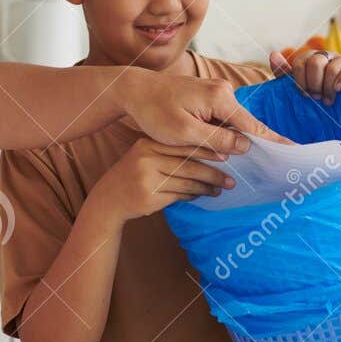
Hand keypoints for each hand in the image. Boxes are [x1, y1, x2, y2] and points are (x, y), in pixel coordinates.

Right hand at [88, 138, 236, 222]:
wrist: (109, 198)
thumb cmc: (134, 174)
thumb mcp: (146, 155)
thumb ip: (170, 151)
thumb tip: (209, 149)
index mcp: (148, 143)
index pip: (185, 144)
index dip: (208, 149)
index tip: (228, 155)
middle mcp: (147, 158)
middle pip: (189, 164)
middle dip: (213, 172)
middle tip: (231, 179)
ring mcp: (147, 178)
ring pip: (187, 182)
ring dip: (207, 187)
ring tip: (221, 189)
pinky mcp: (150, 196)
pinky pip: (180, 195)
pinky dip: (194, 195)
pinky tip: (203, 194)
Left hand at [117, 69, 290, 151]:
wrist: (133, 89)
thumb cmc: (154, 111)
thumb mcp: (185, 132)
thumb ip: (216, 139)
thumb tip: (245, 147)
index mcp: (221, 98)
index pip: (253, 127)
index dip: (274, 142)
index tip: (294, 152)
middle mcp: (223, 91)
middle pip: (246, 126)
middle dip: (259, 145)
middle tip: (279, 166)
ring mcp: (215, 92)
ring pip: (234, 124)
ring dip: (240, 142)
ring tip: (261, 162)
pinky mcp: (207, 97)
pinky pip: (223, 120)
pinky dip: (228, 135)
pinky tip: (233, 150)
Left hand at [269, 48, 340, 106]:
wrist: (340, 107)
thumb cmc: (316, 95)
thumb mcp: (298, 85)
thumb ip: (284, 73)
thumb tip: (273, 54)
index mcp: (309, 58)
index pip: (300, 62)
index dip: (300, 81)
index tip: (304, 95)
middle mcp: (325, 55)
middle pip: (315, 62)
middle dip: (314, 84)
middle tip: (316, 97)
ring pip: (332, 67)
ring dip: (328, 87)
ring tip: (328, 101)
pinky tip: (339, 90)